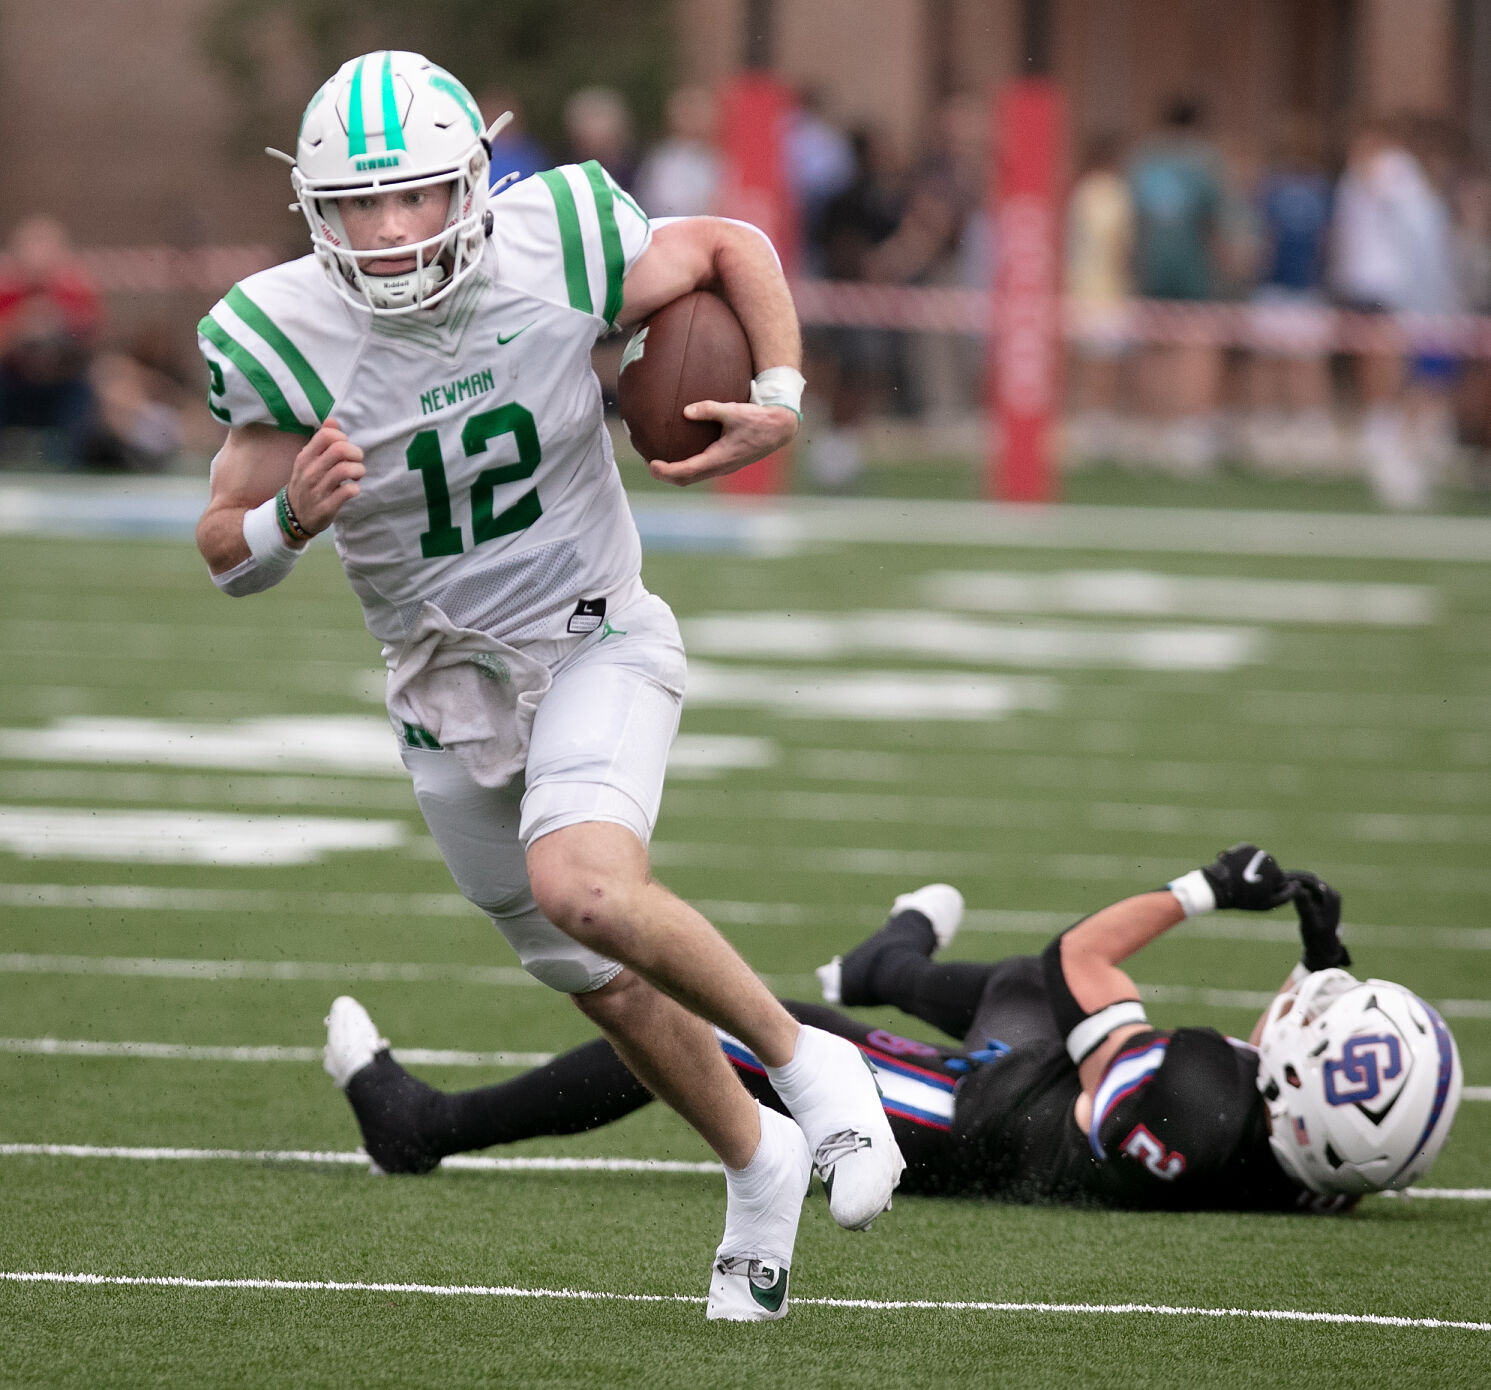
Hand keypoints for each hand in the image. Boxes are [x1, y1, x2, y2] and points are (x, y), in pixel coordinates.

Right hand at [286, 416, 364, 535]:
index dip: (343, 438)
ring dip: (358, 470)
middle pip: (340, 450)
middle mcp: (310, 472)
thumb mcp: (308, 460)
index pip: (327, 435)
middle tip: (356, 461)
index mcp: (306, 457)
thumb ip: (321, 440)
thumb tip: (332, 420)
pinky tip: (353, 489)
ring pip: (345, 470)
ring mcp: (318, 490)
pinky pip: (347, 492)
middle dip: (356, 453)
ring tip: (357, 475)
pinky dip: (355, 489)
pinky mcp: (326, 507)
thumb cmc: (307, 483)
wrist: (293, 515)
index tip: (345, 447)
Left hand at [646, 400, 798, 486]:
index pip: (686, 471)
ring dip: (675, 473)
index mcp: (719, 458)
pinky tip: (678, 451)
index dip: (666, 471)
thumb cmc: (757, 419)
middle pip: (686, 480)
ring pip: (693, 477)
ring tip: (659, 460)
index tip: (651, 464)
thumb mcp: (733, 410)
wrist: (778, 429)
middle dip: (666, 475)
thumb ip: (709, 409)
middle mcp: (720, 467)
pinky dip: (685, 466)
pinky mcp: (725, 463)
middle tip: (649, 464)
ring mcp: (722, 468)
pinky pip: (700, 470)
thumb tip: (686, 410)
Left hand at [1200, 843, 1292, 911]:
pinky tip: (1237, 868)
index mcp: (1277, 872)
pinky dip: (1245, 860)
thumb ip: (1288, 895)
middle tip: (1247, 885)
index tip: (1257, 892)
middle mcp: (1269, 858)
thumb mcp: (1269, 904)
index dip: (1270, 888)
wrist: (1219, 885)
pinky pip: (1250, 854)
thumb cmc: (1244, 898)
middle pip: (1270, 869)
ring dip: (1254, 867)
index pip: (1279, 881)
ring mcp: (1257, 851)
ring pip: (1260, 861)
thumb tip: (1298, 885)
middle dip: (1262, 876)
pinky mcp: (1245, 846)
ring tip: (1240, 877)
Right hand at [1287, 870, 1350, 971]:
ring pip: (1308, 882)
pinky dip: (1296, 886)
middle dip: (1292, 876)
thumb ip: (1304, 905)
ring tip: (1277, 881)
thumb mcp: (1309, 922)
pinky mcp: (1322, 899)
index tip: (1277, 877)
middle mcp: (1331, 893)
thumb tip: (1297, 887)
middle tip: (1274, 876)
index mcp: (1331, 897)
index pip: (1310, 880)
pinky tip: (1284, 888)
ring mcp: (1327, 895)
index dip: (1293, 877)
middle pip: (1309, 878)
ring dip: (1294, 880)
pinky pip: (1308, 888)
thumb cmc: (1317, 938)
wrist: (1324, 948)